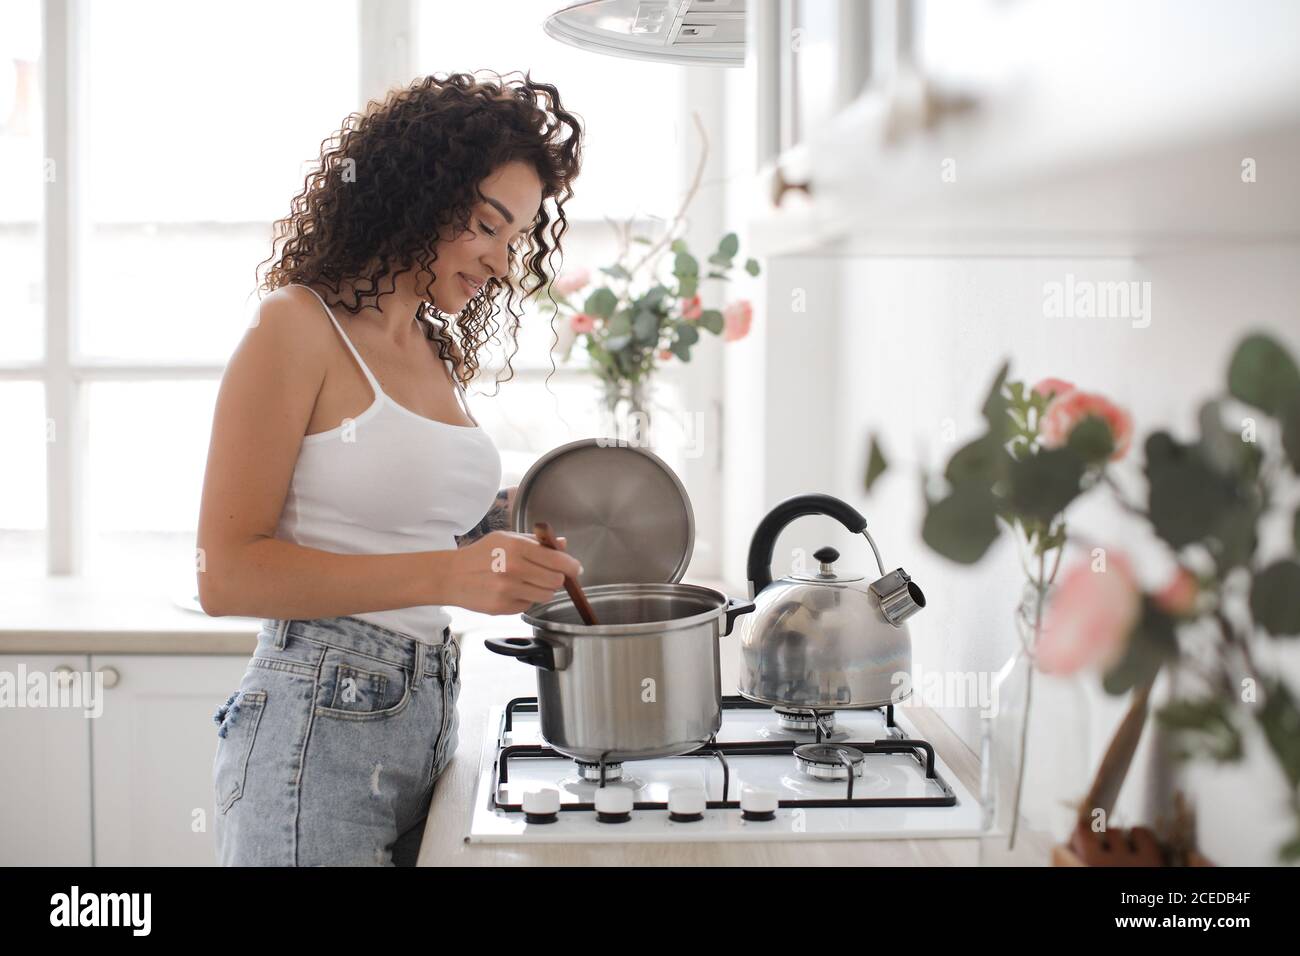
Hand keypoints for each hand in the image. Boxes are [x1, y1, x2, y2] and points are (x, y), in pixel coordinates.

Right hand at [448, 530, 582, 614]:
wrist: (452, 576)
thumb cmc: (480, 555)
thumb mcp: (506, 538)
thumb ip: (536, 542)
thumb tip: (563, 544)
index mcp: (517, 547)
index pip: (558, 560)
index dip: (571, 566)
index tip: (576, 568)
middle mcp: (514, 569)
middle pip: (556, 581)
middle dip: (556, 578)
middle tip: (547, 574)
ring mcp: (508, 590)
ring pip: (546, 595)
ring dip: (542, 590)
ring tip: (527, 582)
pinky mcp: (503, 607)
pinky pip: (528, 605)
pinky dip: (525, 599)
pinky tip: (511, 591)